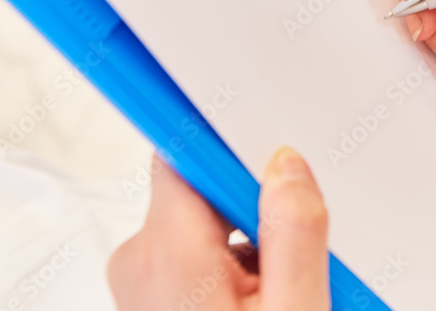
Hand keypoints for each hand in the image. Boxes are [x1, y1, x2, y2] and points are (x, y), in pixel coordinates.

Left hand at [107, 147, 329, 310]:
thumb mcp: (293, 310)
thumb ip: (294, 233)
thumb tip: (288, 169)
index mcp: (167, 251)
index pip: (185, 152)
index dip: (232, 141)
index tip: (267, 143)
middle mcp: (141, 257)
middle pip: (208, 185)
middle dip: (259, 206)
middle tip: (294, 255)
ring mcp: (142, 277)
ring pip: (209, 217)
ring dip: (251, 238)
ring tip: (277, 291)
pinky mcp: (152, 291)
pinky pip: (199, 247)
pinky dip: (235, 261)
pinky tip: (260, 299)